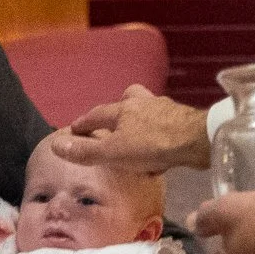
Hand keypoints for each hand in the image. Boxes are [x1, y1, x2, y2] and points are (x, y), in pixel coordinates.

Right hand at [52, 85, 209, 172]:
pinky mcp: (183, 119)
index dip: (83, 123)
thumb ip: (87, 150)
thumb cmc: (152, 145)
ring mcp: (164, 109)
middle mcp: (142, 103)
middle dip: (116, 110)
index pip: (96, 114)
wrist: (198, 140)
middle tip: (111, 122)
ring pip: (147, 109)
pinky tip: (162, 145)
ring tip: (138, 133)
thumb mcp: (114, 152)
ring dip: (139, 118)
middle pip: (125, 100)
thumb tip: (56, 145)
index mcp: (122, 110)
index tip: (74, 130)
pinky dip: (158, 131)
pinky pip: (165, 122)